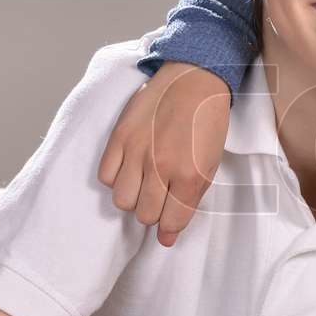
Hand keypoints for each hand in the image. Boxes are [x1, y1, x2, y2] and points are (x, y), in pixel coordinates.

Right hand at [98, 62, 230, 247]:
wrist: (194, 81)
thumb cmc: (207, 123)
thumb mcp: (211, 164)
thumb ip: (190, 200)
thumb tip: (169, 235)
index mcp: (190, 174)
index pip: (171, 221)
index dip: (169, 229)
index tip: (168, 229)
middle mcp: (161, 166)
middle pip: (144, 215)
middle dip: (153, 213)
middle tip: (160, 198)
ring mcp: (137, 152)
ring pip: (121, 200)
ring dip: (133, 198)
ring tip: (144, 183)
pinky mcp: (119, 138)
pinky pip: (105, 176)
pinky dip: (116, 178)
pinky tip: (130, 168)